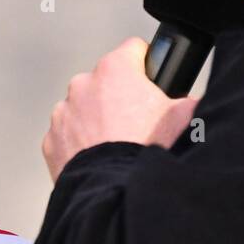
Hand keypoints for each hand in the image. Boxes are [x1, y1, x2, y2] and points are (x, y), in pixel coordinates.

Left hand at [43, 37, 198, 181]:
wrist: (115, 193)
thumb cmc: (147, 151)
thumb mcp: (186, 117)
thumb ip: (188, 99)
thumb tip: (192, 101)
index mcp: (114, 69)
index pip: (134, 50)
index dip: (147, 65)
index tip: (153, 80)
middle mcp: (82, 85)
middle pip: (106, 82)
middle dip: (121, 97)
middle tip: (139, 123)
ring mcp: (63, 113)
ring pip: (84, 109)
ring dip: (98, 120)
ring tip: (118, 145)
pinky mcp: (51, 141)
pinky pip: (69, 136)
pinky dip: (80, 144)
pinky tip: (100, 158)